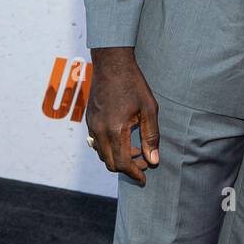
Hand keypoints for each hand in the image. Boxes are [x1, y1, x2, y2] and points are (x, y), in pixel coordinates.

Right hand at [84, 47, 159, 186]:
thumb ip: (151, 136)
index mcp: (115, 130)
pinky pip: (96, 143)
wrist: (112, 64)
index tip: (144, 178)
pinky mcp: (89, 120)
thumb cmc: (133, 84)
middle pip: (110, 163)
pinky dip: (109, 148)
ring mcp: (92, 126)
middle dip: (127, 168)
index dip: (134, 174)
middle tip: (143, 163)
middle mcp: (100, 131)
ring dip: (117, 158)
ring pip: (102, 154)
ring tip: (135, 149)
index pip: (122, 163)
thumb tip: (153, 160)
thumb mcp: (149, 109)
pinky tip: (122, 138)